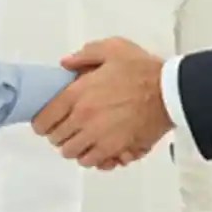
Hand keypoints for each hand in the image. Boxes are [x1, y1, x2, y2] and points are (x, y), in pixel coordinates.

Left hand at [32, 37, 172, 168]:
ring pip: (70, 152)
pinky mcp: (114, 149)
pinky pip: (91, 162)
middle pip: (56, 138)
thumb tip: (66, 64)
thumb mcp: (112, 49)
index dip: (42, 122)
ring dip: (73, 146)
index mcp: (77, 94)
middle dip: (58, 134)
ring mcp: (98, 136)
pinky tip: (96, 148)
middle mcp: (83, 118)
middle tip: (66, 128)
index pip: (45, 118)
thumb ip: (85, 55)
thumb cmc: (142, 70)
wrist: (169, 92)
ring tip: (81, 139)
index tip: (45, 122)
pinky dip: (90, 157)